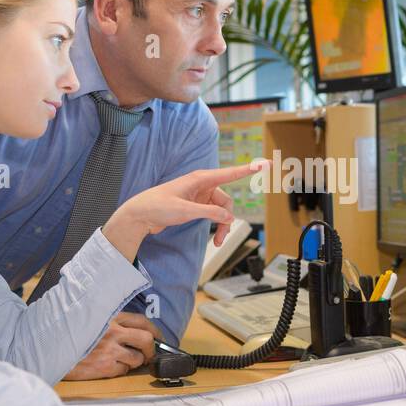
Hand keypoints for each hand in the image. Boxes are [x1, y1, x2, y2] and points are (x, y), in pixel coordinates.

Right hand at [64, 313, 158, 379]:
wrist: (50, 349)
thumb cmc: (71, 334)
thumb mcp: (91, 319)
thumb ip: (111, 321)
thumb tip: (136, 331)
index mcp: (110, 317)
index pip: (142, 321)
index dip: (155, 331)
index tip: (158, 337)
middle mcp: (112, 332)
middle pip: (146, 340)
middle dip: (151, 350)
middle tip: (149, 354)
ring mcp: (109, 350)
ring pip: (137, 359)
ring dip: (134, 362)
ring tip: (122, 360)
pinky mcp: (104, 367)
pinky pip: (123, 370)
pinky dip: (120, 370)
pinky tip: (108, 365)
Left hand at [101, 160, 265, 260]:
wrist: (140, 216)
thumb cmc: (158, 206)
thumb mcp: (186, 210)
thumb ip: (210, 212)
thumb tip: (229, 218)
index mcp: (200, 179)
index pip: (230, 174)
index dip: (249, 170)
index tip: (265, 164)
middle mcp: (202, 185)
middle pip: (226, 201)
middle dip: (226, 220)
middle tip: (222, 238)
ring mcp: (199, 196)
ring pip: (221, 210)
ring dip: (221, 225)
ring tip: (217, 242)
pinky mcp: (195, 205)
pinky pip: (213, 214)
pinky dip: (215, 225)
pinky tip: (214, 237)